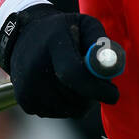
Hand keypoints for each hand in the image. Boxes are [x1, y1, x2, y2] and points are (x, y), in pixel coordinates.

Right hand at [0, 3, 121, 118]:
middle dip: (93, 94)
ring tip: (77, 80)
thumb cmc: (62, 31)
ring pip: (70, 110)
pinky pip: (58, 113)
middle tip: (96, 81)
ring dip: (81, 101)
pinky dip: (67, 105)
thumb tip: (112, 63)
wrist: (23, 36)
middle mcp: (36, 68)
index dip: (97, 88)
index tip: (114, 94)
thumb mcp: (84, 25)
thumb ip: (100, 43)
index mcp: (54, 44)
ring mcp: (28, 87)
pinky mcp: (25, 102)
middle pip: (75, 97)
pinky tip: (62, 87)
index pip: (74, 73)